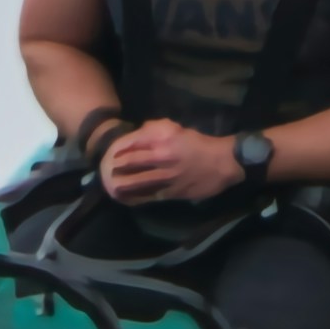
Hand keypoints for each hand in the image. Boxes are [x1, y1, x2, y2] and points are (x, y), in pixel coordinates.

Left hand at [97, 118, 242, 206]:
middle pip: (131, 162)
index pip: (132, 142)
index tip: (110, 153)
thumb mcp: (177, 129)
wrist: (223, 163)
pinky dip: (136, 198)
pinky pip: (149, 196)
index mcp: (163, 138)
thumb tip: (139, 132)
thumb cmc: (200, 144)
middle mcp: (161, 156)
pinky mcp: (171, 192)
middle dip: (116, 166)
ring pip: (137, 181)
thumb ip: (156, 129)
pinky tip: (127, 199)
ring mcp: (166, 176)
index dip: (118, 149)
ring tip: (111, 186)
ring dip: (122, 184)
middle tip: (106, 170)